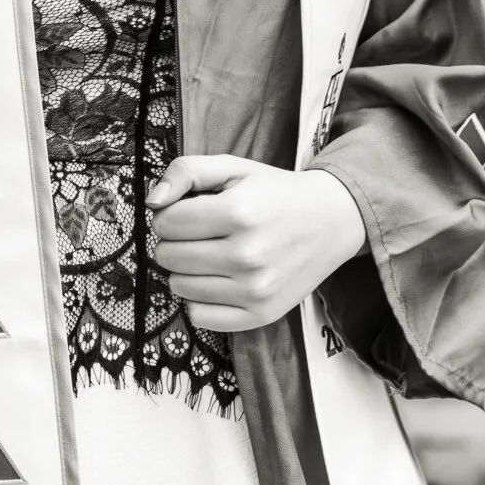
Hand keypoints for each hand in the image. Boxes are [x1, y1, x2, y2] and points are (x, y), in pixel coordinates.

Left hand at [149, 154, 366, 332]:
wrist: (330, 222)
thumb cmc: (275, 193)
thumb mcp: (233, 167)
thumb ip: (187, 171)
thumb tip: (153, 201)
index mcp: (238, 212)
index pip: (166, 222)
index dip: (170, 213)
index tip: (189, 211)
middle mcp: (247, 255)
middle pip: (168, 256)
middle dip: (175, 241)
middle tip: (200, 232)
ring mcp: (254, 290)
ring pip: (179, 286)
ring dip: (186, 269)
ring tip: (211, 253)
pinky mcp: (261, 314)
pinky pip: (199, 317)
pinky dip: (199, 299)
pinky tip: (217, 280)